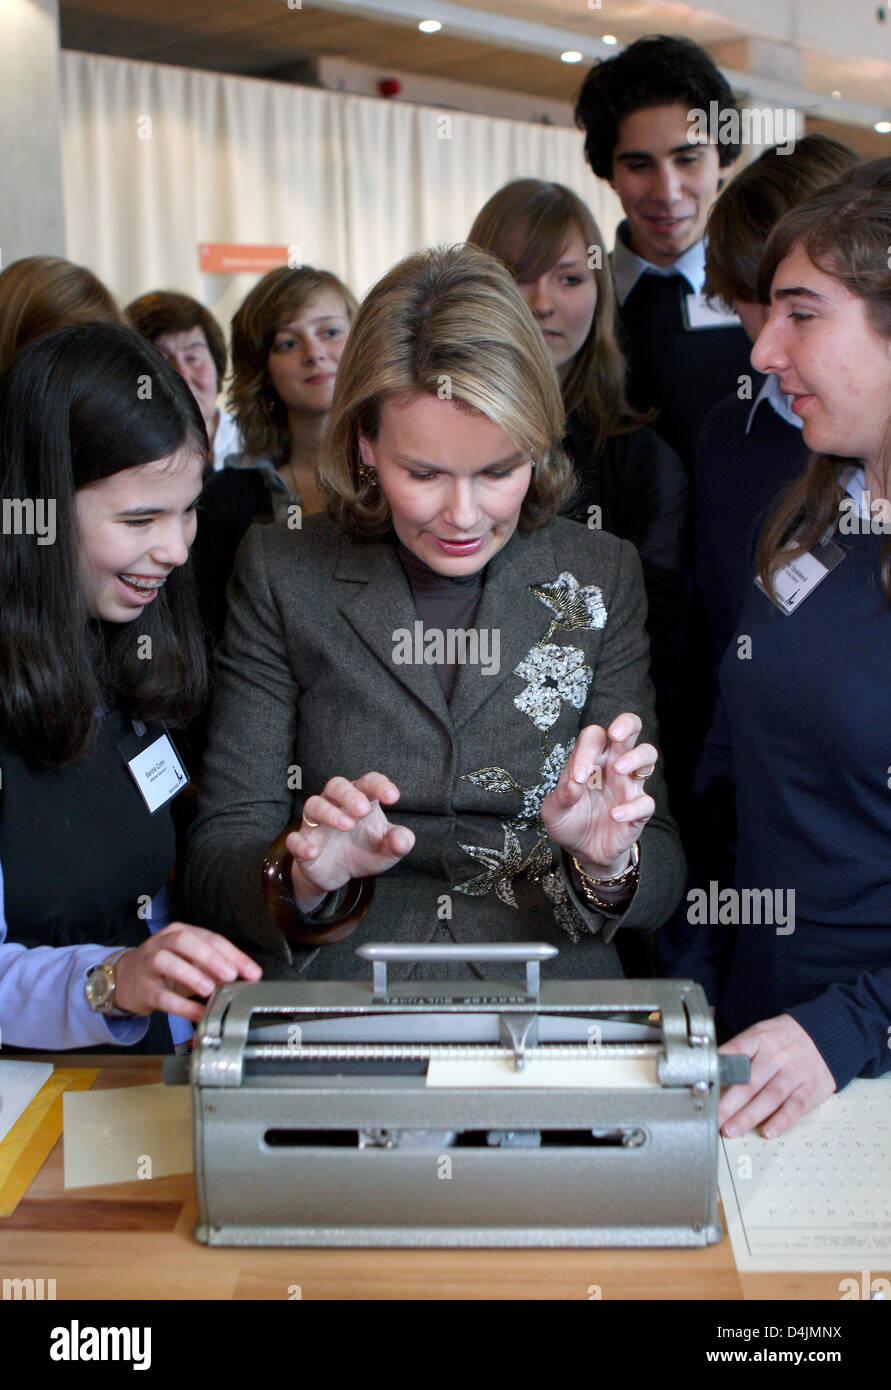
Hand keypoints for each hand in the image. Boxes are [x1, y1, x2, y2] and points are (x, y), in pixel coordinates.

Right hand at [113, 924, 261, 1020]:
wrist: (125, 978)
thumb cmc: (165, 968)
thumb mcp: (190, 962)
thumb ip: (214, 968)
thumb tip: (242, 979)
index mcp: (181, 932)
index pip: (211, 939)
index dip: (234, 955)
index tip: (253, 973)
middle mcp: (163, 942)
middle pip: (187, 941)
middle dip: (211, 957)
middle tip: (231, 975)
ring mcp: (149, 963)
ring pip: (167, 961)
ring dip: (191, 974)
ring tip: (210, 989)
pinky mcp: (142, 986)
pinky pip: (161, 995)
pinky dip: (181, 1006)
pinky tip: (198, 1014)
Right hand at [286, 772, 415, 911]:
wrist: (339, 873)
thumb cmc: (365, 850)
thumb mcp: (388, 850)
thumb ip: (400, 842)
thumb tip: (402, 840)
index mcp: (361, 799)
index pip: (368, 782)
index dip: (380, 785)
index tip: (393, 797)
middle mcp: (336, 805)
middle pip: (336, 785)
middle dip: (349, 795)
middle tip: (363, 809)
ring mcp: (317, 823)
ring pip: (314, 805)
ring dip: (329, 812)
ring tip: (347, 825)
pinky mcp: (302, 843)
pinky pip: (294, 839)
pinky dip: (301, 844)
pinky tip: (313, 852)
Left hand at [540, 713, 656, 876]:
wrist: (581, 851)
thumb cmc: (568, 822)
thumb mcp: (554, 811)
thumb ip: (562, 796)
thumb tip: (575, 783)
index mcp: (591, 759)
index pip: (595, 736)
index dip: (588, 748)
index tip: (578, 776)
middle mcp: (613, 766)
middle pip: (630, 729)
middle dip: (627, 724)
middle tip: (616, 735)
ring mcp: (628, 786)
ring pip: (648, 756)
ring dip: (636, 758)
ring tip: (618, 770)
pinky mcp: (639, 809)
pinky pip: (646, 802)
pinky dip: (632, 807)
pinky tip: (614, 815)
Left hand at [718, 1014, 835, 1138]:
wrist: (828, 1033)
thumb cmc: (786, 1038)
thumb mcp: (761, 1032)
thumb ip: (738, 1049)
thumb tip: (711, 1063)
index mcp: (760, 1039)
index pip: (735, 1052)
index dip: (718, 1069)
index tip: (703, 1084)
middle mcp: (776, 1056)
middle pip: (749, 1082)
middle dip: (728, 1103)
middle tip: (713, 1119)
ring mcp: (794, 1073)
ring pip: (769, 1097)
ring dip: (748, 1116)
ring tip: (731, 1129)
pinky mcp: (810, 1088)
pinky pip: (794, 1107)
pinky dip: (781, 1120)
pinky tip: (767, 1131)